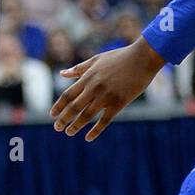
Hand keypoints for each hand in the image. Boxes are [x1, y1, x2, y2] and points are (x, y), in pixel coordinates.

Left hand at [49, 36, 165, 140]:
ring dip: (76, 125)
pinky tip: (88, 138)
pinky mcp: (119, 103)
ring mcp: (106, 96)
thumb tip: (62, 74)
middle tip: (57, 128)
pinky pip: (104, 120)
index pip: (68, 94)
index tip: (52, 114)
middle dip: (63, 118)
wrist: (142, 58)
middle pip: (74, 107)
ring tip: (68, 132)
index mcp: (88, 77)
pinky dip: (95, 130)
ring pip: (86, 115)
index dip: (59, 106)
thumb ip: (78, 69)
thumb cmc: (120, 57)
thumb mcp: (96, 60)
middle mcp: (94, 88)